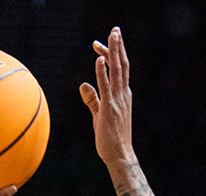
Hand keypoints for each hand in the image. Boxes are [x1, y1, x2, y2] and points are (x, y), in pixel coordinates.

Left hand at [80, 26, 136, 167]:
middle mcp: (123, 94)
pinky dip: (103, 72)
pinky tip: (98, 59)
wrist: (120, 155)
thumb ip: (92, 99)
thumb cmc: (111, 138)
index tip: (104, 43)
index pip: (120, 69)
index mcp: (123, 95)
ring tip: (111, 35)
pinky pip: (106, 86)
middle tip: (116, 29)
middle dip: (118, 46)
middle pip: (122, 64)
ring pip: (117, 71)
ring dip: (113, 52)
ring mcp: (118, 100)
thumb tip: (82, 84)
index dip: (113, 54)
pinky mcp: (110, 108)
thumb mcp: (100, 114)